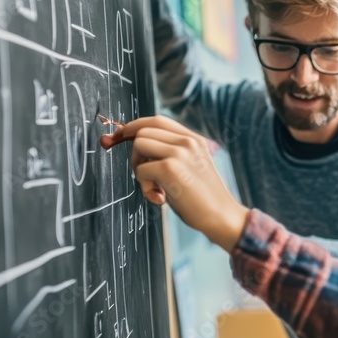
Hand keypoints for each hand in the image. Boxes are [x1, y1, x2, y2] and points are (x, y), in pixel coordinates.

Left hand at [99, 116, 249, 250]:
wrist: (221, 216)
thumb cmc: (202, 198)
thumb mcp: (191, 166)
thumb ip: (170, 153)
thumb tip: (134, 143)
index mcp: (194, 138)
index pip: (156, 121)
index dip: (133, 127)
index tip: (117, 137)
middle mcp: (187, 141)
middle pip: (143, 131)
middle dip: (135, 154)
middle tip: (144, 176)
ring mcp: (179, 152)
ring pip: (138, 146)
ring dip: (138, 169)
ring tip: (154, 187)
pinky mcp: (170, 168)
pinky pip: (140, 170)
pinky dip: (144, 187)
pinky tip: (160, 198)